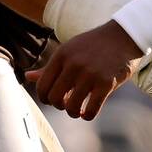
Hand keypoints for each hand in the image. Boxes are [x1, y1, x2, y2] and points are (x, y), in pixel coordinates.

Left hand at [26, 21, 143, 119]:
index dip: (45, 98)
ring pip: (71, 107)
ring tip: (78, 109)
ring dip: (73, 112)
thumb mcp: (69, 51)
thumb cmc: (94, 45)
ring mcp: (90, 74)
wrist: (124, 35)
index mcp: (61, 55)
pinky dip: (87, 116)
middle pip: (54, 98)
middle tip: (67, 103)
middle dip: (59, 105)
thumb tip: (27, 77)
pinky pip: (90, 110)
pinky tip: (88, 111)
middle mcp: (73, 64)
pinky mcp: (106, 83)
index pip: (42, 86)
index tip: (54, 98)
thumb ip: (50, 67)